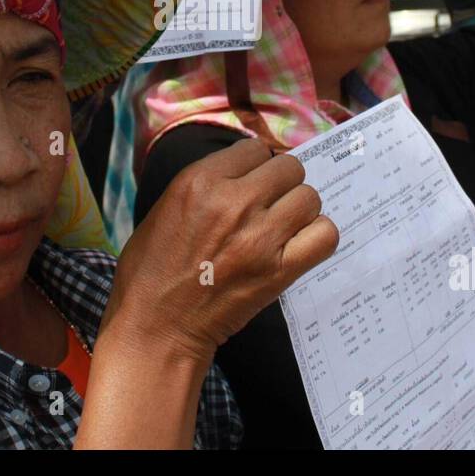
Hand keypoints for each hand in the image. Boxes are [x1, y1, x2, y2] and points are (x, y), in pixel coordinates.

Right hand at [105, 138, 338, 364]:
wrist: (156, 327)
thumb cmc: (150, 270)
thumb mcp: (165, 207)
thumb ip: (206, 184)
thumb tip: (244, 172)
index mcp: (199, 181)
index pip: (255, 148)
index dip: (255, 166)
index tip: (251, 184)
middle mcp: (234, 201)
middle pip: (289, 168)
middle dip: (281, 185)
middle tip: (270, 206)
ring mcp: (260, 236)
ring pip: (309, 197)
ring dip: (300, 210)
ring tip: (284, 227)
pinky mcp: (279, 270)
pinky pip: (324, 234)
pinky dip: (317, 237)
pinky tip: (299, 245)